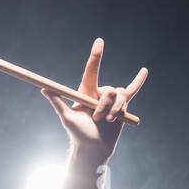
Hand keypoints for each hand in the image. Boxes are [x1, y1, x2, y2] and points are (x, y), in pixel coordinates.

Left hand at [41, 38, 146, 163]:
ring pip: (119, 97)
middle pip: (109, 90)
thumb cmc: (78, 134)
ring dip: (114, 111)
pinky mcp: (122, 106)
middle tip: (97, 119)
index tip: (100, 41)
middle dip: (104, 107)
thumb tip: (43, 89)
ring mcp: (112, 99)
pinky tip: (145, 71)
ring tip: (107, 121)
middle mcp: (99, 92)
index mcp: (86, 91)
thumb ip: (58, 102)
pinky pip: (132, 91)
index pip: (92, 69)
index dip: (96, 56)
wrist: (94, 147)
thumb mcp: (67, 118)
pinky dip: (138, 81)